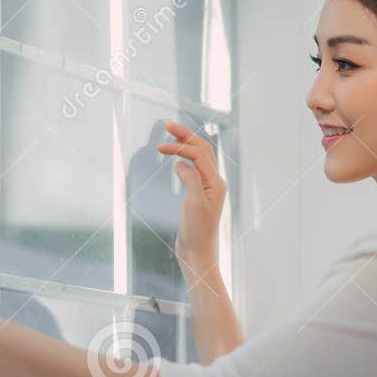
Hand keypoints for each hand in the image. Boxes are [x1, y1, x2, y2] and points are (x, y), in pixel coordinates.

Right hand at [155, 118, 224, 279]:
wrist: (197, 252)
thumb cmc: (197, 232)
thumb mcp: (193, 204)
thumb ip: (190, 179)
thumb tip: (181, 162)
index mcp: (215, 183)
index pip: (198, 154)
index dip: (180, 146)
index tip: (160, 147)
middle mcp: (214, 182)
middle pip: (202, 149)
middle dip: (185, 135)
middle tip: (166, 124)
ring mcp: (208, 188)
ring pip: (199, 157)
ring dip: (185, 144)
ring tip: (169, 134)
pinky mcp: (200, 194)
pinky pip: (195, 168)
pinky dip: (185, 158)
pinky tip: (175, 159)